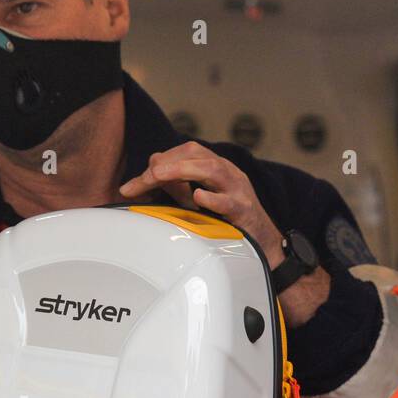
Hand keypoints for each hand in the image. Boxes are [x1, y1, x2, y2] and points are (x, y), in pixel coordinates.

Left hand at [119, 142, 329, 326]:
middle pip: (195, 155)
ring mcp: (238, 190)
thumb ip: (176, 187)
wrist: (263, 245)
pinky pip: (230, 202)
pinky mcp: (246, 211)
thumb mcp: (198, 201)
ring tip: (159, 175)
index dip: (159, 162)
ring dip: (183, 170)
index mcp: (215, 168)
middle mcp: (227, 173)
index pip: (185, 152)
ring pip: (212, 169)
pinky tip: (197, 197)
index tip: (134, 184)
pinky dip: (213, 198)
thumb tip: (149, 175)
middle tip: (143, 178)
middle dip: (166, 164)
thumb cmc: (229, 221)